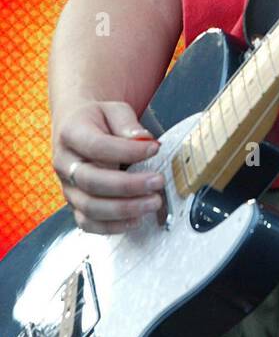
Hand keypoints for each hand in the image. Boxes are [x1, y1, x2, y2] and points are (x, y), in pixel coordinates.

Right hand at [52, 100, 164, 234]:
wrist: (76, 128)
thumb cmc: (98, 120)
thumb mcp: (114, 110)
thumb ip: (127, 123)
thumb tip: (144, 140)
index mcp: (71, 134)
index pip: (97, 146)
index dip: (127, 151)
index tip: (155, 149)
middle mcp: (64, 163)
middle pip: (91, 181)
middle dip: (128, 185)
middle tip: (157, 182)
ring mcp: (68, 188)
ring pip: (90, 207)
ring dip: (124, 209)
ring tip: (153, 202)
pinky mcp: (75, 205)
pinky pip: (88, 224)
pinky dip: (112, 226)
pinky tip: (136, 219)